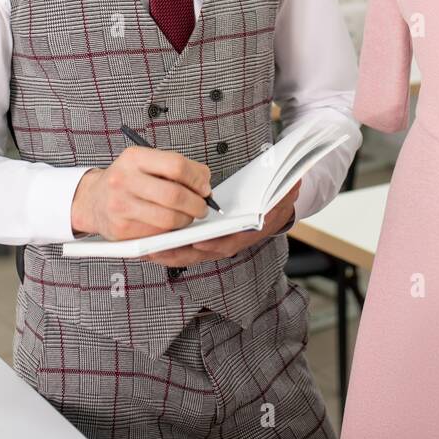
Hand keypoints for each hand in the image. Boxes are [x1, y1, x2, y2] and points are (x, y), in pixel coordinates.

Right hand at [70, 147, 212, 241]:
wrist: (93, 200)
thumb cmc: (126, 180)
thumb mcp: (145, 163)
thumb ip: (175, 168)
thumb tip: (204, 182)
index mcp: (134, 158)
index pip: (176, 166)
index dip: (197, 179)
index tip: (205, 187)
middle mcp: (124, 180)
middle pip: (174, 195)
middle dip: (196, 204)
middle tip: (202, 207)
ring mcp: (121, 205)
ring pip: (168, 219)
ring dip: (186, 220)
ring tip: (187, 217)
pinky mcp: (121, 229)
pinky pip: (157, 234)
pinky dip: (170, 233)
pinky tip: (171, 226)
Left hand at [144, 180, 301, 267]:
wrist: (277, 204)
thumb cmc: (274, 195)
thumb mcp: (282, 191)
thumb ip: (284, 190)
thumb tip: (291, 184)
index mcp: (250, 231)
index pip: (230, 242)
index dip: (212, 245)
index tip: (196, 243)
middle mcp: (234, 241)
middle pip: (203, 253)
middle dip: (180, 253)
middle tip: (157, 250)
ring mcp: (220, 244)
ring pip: (192, 254)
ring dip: (170, 253)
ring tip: (147, 249)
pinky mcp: (208, 242)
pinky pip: (187, 249)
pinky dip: (171, 248)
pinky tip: (153, 244)